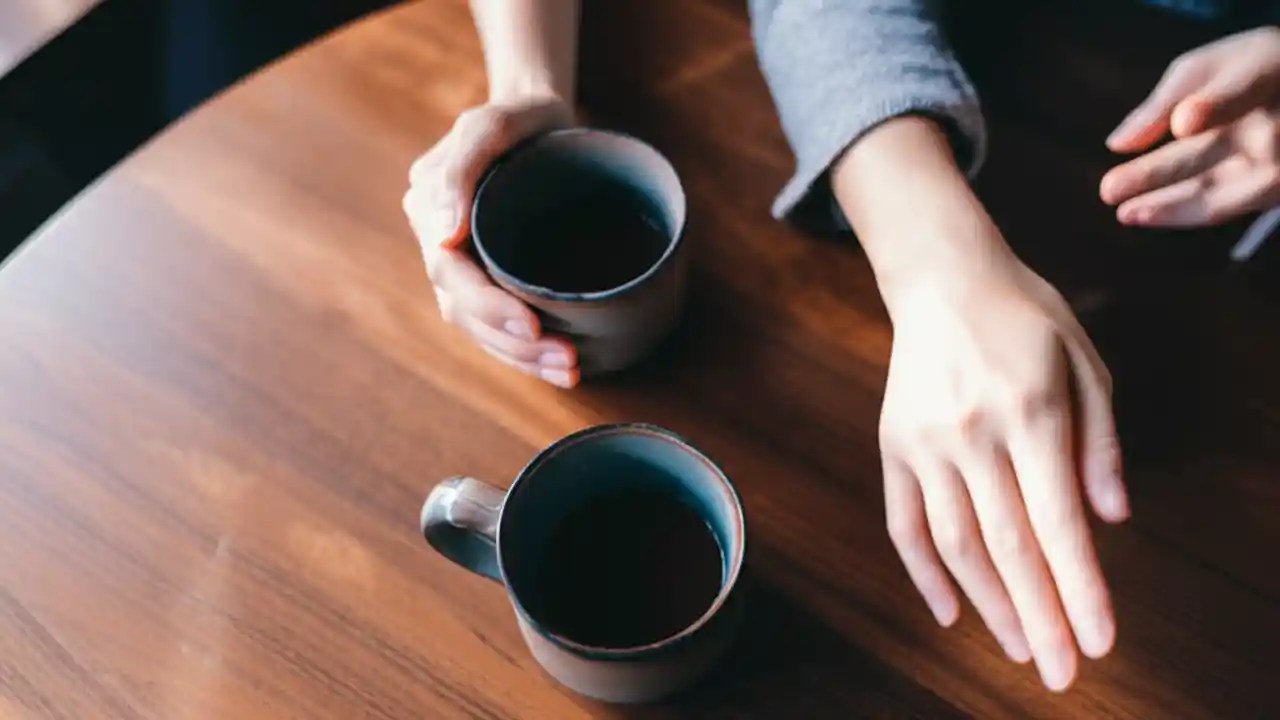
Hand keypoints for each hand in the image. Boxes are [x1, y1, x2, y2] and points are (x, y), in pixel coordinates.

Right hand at [404, 97, 579, 386]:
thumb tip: (443, 234)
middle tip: (567, 358)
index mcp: (428, 208)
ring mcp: (464, 265)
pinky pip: (499, 326)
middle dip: (515, 343)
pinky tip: (560, 368)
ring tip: (571, 372)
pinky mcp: (493, 278)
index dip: (489, 306)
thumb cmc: (520, 116)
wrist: (542, 118)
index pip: (450, 273)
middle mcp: (439, 243)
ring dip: (524, 359)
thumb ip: (464, 167)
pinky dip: (527, 352)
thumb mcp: (493, 122)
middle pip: (465, 310)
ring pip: (481, 329)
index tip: (533, 326)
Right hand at [879, 256, 1128, 690]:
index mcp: (1028, 409)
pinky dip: (924, 573)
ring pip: (954, 543)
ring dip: (988, 604)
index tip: (1100, 640)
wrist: (941, 278)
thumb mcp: (1086, 361)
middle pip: (1005, 545)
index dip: (1080, 587)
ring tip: (1019, 648)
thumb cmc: (1025, 317)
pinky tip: (950, 612)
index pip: (1057, 521)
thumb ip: (1100, 441)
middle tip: (1061, 670)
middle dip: (1038, 616)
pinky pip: (903, 522)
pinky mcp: (892, 446)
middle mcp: (971, 432)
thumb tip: (1112, 520)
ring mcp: (924, 442)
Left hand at [1102, 27, 1279, 226]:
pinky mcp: (1276, 190)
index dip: (1216, 106)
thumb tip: (1117, 144)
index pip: (1240, 91)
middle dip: (1158, 173)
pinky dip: (1182, 213)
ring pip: (1219, 192)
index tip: (1184, 122)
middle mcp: (1277, 122)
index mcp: (1264, 72)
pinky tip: (1147, 213)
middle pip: (1212, 150)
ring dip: (1167, 206)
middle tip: (1107, 190)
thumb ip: (1162, 103)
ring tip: (1124, 212)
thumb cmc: (1242, 74)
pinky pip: (1223, 207)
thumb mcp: (1204, 69)